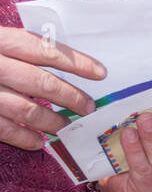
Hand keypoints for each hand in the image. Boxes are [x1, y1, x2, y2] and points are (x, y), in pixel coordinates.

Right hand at [0, 26, 102, 149]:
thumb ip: (15, 47)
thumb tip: (57, 58)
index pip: (43, 49)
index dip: (75, 61)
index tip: (101, 73)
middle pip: (41, 83)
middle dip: (71, 97)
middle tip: (88, 108)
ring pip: (26, 109)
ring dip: (52, 121)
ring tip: (65, 127)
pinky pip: (4, 129)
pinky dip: (24, 138)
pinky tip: (38, 143)